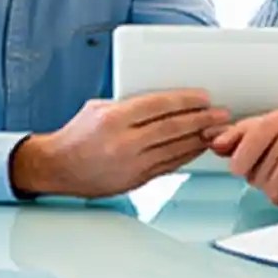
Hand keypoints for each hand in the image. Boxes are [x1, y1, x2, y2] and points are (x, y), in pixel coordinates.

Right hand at [10, 89, 230, 197]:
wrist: (56, 169)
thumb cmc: (76, 136)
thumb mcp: (98, 108)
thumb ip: (130, 104)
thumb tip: (164, 101)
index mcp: (113, 119)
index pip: (158, 106)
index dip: (185, 101)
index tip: (203, 98)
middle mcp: (123, 143)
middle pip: (172, 128)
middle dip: (201, 120)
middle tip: (221, 114)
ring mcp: (130, 164)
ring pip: (175, 149)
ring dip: (200, 139)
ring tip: (218, 130)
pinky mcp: (135, 180)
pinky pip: (169, 165)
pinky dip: (187, 155)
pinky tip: (199, 146)